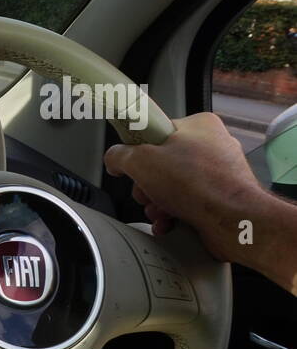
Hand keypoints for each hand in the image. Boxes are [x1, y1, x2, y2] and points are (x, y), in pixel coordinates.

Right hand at [104, 112, 296, 293]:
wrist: (234, 221)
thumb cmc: (198, 185)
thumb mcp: (140, 161)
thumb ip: (119, 155)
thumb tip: (114, 159)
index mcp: (198, 126)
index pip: (155, 132)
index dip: (137, 150)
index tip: (130, 163)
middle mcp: (211, 146)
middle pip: (160, 164)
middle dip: (147, 186)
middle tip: (147, 192)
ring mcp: (218, 173)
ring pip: (171, 187)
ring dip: (157, 203)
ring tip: (160, 211)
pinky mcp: (220, 198)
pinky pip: (186, 203)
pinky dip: (172, 215)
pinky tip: (168, 222)